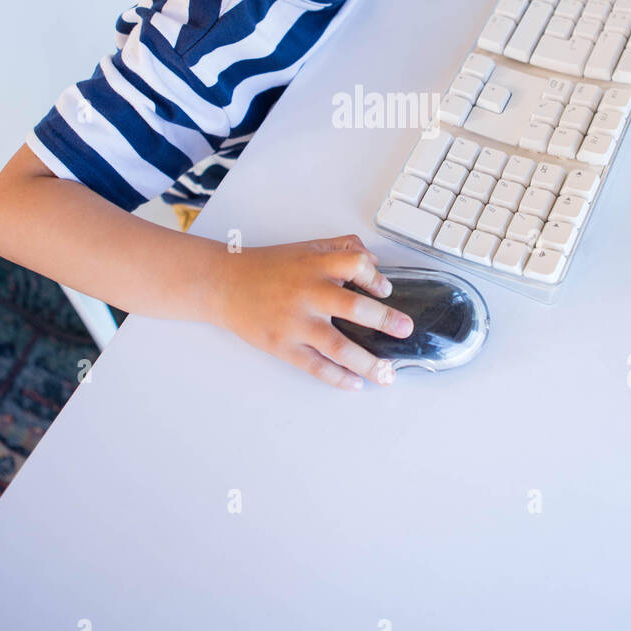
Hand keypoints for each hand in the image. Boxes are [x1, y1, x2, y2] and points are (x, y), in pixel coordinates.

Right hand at [215, 233, 413, 389]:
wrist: (225, 284)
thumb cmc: (269, 266)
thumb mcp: (307, 247)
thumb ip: (342, 248)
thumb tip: (374, 263)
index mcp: (315, 264)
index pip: (355, 265)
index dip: (375, 277)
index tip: (385, 290)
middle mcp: (307, 292)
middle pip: (353, 307)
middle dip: (384, 320)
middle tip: (405, 330)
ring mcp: (295, 322)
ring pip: (338, 346)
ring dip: (367, 362)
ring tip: (388, 374)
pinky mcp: (282, 345)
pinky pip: (315, 366)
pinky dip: (337, 378)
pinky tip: (355, 383)